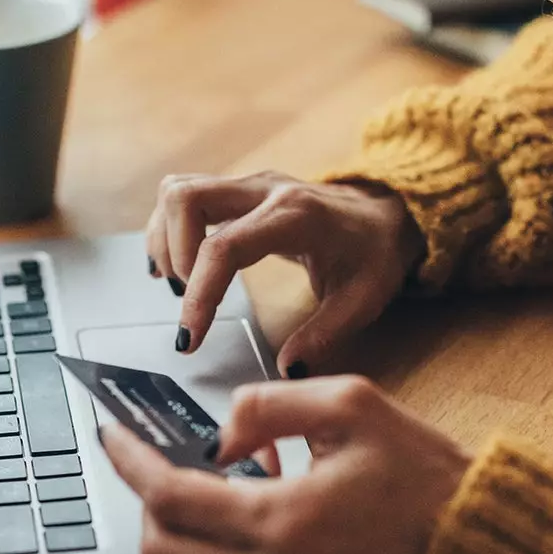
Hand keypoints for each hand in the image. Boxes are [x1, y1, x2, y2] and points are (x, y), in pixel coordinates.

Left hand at [100, 376, 471, 553]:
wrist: (480, 547)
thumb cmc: (424, 473)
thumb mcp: (351, 405)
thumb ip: (268, 405)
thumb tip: (219, 436)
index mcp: (283, 521)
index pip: (170, 498)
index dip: (130, 463)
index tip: (109, 433)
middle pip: (161, 549)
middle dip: (145, 499)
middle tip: (152, 455)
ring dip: (189, 519)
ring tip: (224, 471)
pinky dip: (228, 538)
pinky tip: (263, 499)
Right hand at [146, 171, 423, 375]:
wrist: (386, 214)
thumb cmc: (374, 254)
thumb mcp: (364, 300)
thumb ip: (325, 335)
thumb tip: (287, 369)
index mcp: (296, 217)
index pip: (224, 247)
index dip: (199, 294)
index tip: (190, 337)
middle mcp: (265, 190)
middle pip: (186, 198)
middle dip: (173, 254)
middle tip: (187, 299)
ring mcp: (248, 185)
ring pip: (178, 191)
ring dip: (166, 239)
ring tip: (181, 284)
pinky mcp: (238, 190)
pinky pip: (185, 196)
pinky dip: (169, 229)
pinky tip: (176, 265)